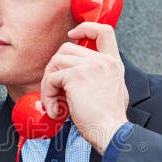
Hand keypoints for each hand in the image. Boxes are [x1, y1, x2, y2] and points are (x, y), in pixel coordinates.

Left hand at [40, 21, 129, 153]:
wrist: (112, 133)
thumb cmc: (109, 120)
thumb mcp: (114, 90)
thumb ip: (101, 77)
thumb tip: (80, 77)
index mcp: (113, 63)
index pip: (103, 30)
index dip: (85, 28)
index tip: (73, 35)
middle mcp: (103, 61)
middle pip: (67, 48)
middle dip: (55, 68)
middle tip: (55, 90)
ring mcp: (90, 67)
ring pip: (56, 62)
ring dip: (48, 83)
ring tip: (54, 103)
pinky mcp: (76, 77)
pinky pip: (51, 79)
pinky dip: (47, 95)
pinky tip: (55, 110)